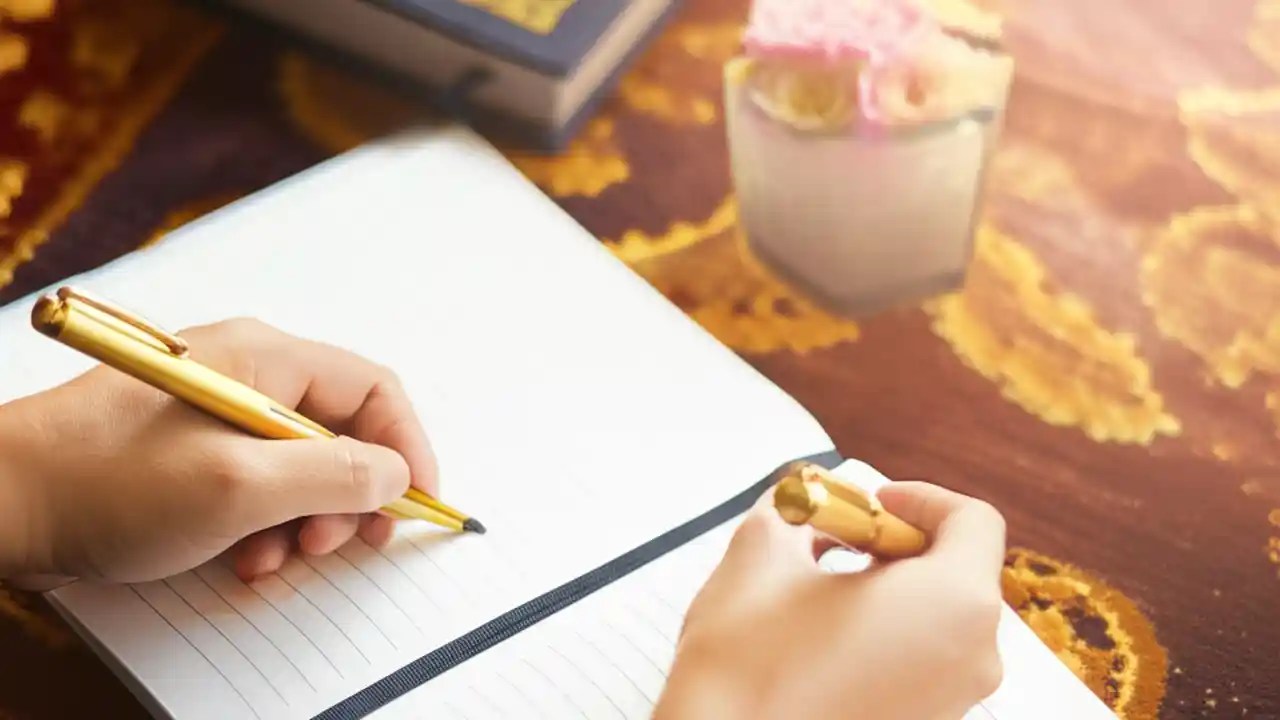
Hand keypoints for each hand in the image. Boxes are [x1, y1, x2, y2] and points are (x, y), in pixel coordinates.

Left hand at [0, 318, 437, 586]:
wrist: (2, 503)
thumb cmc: (105, 483)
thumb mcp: (239, 486)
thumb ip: (334, 477)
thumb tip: (394, 474)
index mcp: (263, 359)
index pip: (372, 390)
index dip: (407, 447)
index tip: (418, 503)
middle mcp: (248, 374)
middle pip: (341, 430)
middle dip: (350, 496)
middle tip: (337, 544)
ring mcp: (219, 412)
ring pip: (302, 465)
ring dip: (305, 520)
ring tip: (273, 558)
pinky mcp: (193, 448)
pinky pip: (260, 482)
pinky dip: (266, 523)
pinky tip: (242, 555)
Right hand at [654, 481, 1006, 719]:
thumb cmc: (747, 673)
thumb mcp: (763, 553)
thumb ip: (795, 504)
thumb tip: (807, 496)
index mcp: (953, 604)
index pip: (973, 522)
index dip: (919, 498)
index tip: (872, 503)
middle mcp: (973, 660)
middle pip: (961, 572)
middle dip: (900, 544)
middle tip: (838, 539)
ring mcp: (952, 703)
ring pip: (941, 621)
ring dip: (890, 590)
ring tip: (821, 590)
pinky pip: (923, 664)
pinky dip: (886, 636)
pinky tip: (824, 638)